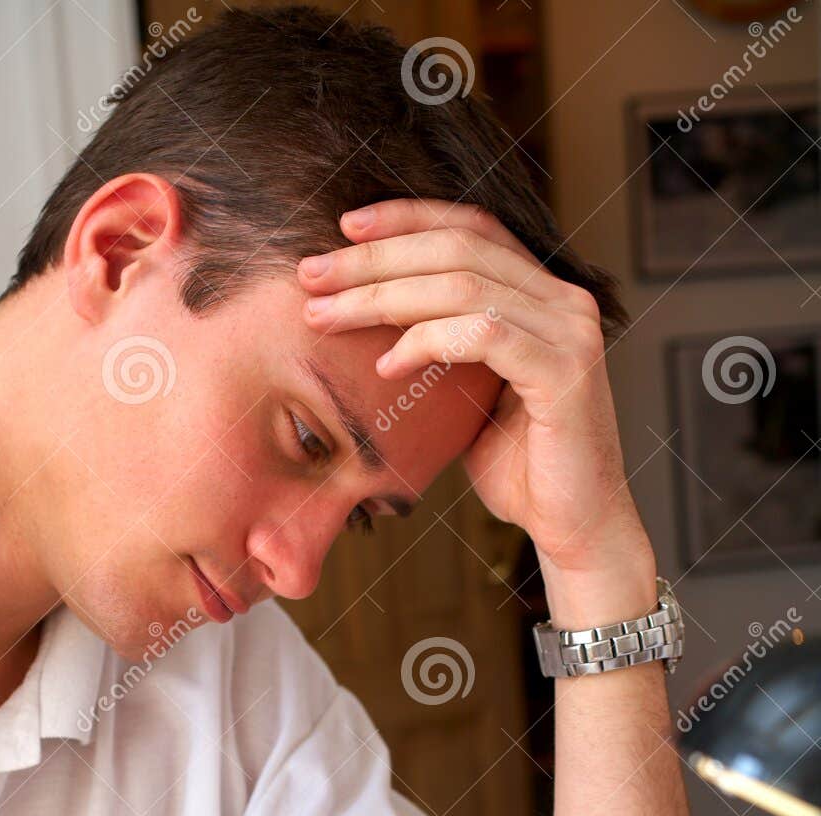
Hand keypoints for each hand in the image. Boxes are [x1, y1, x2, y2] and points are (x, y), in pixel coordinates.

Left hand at [298, 199, 656, 623]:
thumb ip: (443, 351)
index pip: (471, 228)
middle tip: (311, 273)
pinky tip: (386, 363)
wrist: (573, 526)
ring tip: (326, 315)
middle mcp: (562, 301)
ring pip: (463, 285)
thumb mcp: (470, 397)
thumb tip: (372, 326)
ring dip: (383, 296)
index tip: (343, 228)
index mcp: (541, 295)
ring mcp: (569, 332)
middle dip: (375, 257)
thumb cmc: (520, 468)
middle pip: (458, 247)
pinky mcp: (564, 372)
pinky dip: (426, 341)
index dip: (406, 219)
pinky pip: (483, 335)